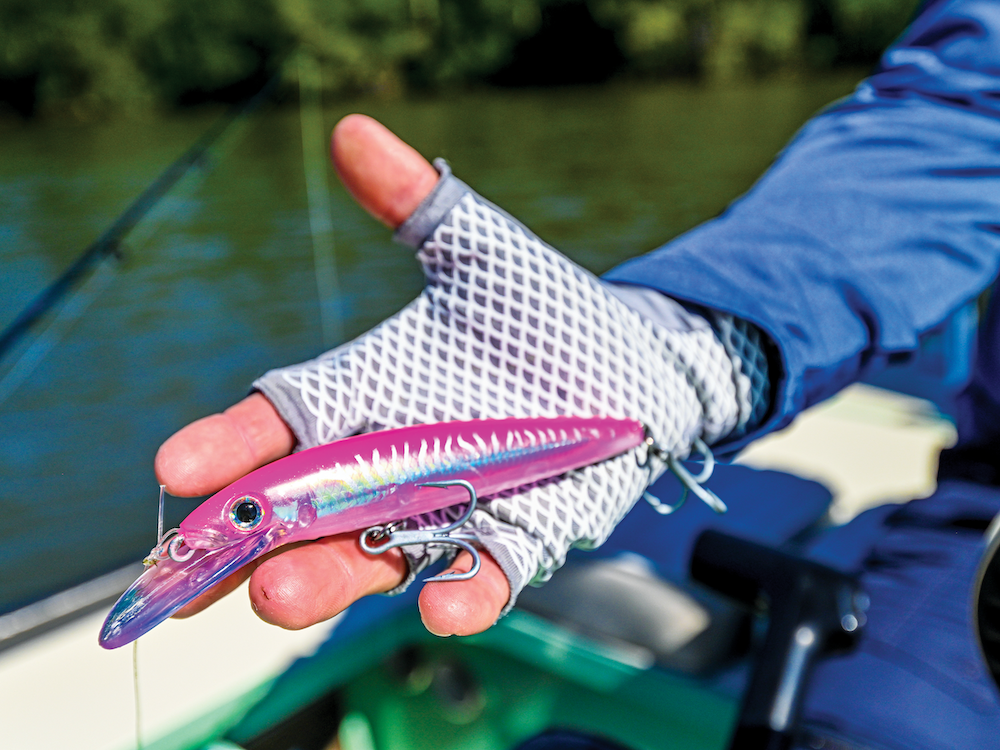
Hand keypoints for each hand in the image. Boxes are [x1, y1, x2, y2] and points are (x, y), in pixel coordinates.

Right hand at [156, 114, 747, 636]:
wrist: (632, 363)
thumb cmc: (544, 310)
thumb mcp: (478, 251)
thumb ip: (413, 204)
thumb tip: (351, 130)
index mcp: (363, 396)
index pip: (279, 425)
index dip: (227, 446)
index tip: (176, 467)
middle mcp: (388, 465)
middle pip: (301, 512)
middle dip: (252, 540)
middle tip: (195, 574)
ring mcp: (448, 509)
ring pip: (371, 555)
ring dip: (327, 578)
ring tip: (280, 598)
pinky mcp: (516, 538)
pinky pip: (482, 574)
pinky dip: (463, 593)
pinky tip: (443, 609)